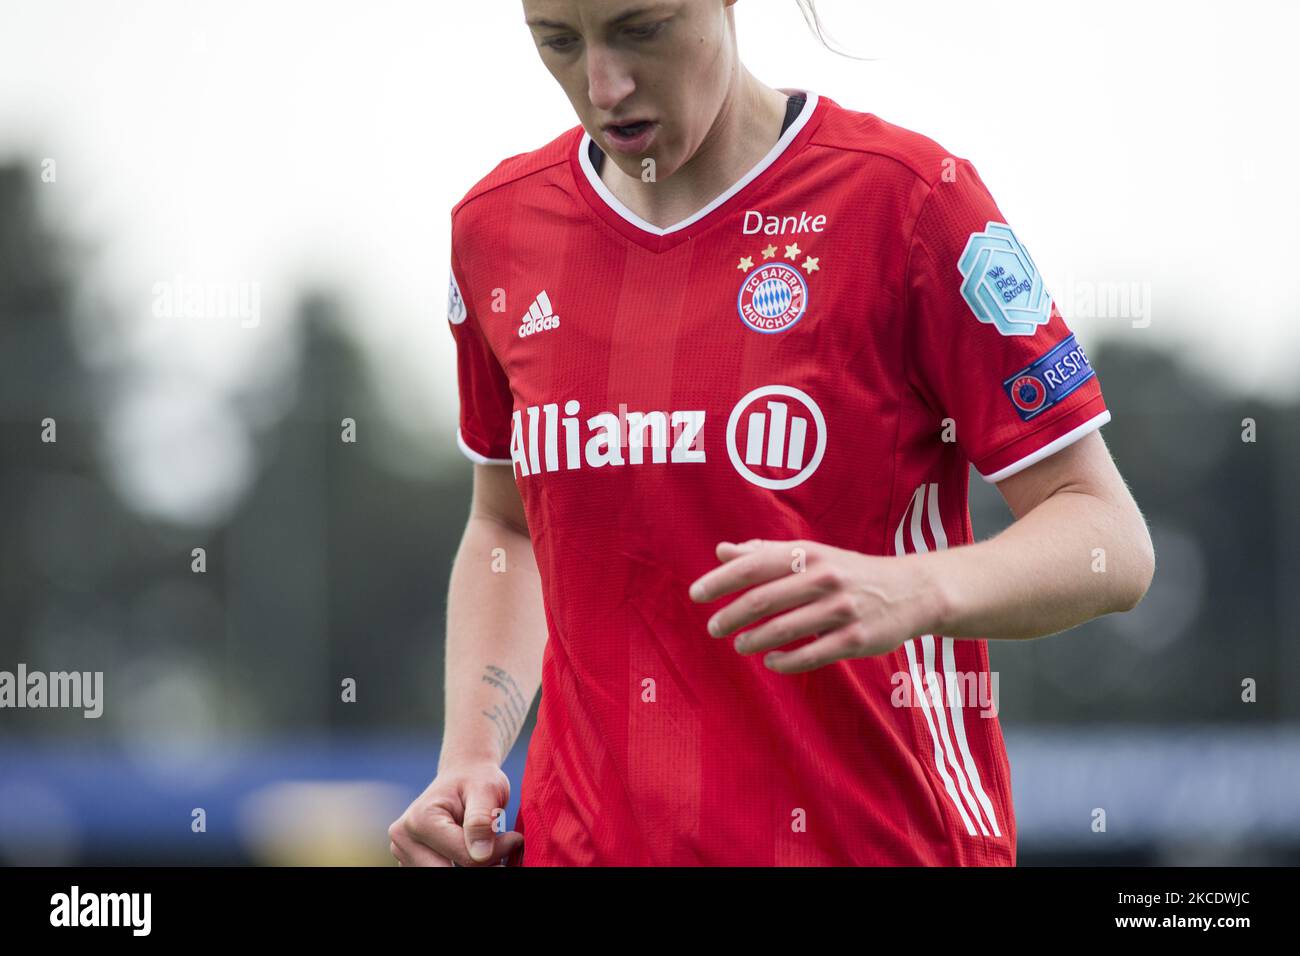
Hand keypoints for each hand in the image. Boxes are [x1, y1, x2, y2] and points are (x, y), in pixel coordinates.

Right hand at [388, 760, 522, 865]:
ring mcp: (403, 853)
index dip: (496, 852)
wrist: (463, 774)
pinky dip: (461, 868)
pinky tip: (474, 853)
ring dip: (472, 867)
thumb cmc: (476, 779)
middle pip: (450, 872)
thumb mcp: (486, 789)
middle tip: (503, 850)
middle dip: (482, 864)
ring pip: (446, 876)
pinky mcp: (410, 862)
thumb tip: (480, 856)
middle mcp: (403, 838)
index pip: (464, 855)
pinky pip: (441, 873)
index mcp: (420, 820)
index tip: (514, 839)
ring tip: (486, 846)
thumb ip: (481, 821)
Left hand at [687, 538, 941, 673]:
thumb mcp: (810, 554)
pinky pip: (812, 655)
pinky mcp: (856, 640)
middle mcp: (824, 578)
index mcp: (808, 554)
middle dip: (731, 615)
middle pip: (763, 598)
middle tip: (713, 627)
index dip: (721, 580)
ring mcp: (841, 610)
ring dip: (753, 639)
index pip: (754, 565)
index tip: (696, 594)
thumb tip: (722, 551)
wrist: (912, 591)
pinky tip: (770, 661)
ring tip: (738, 645)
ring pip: (784, 629)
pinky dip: (785, 660)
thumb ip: (765, 552)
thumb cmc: (849, 571)